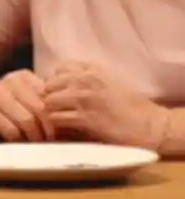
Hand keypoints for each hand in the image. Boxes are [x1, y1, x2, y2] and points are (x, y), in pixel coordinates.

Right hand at [0, 69, 54, 141]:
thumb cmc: (3, 115)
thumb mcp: (25, 104)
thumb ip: (44, 105)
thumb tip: (74, 118)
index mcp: (23, 76)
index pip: (50, 96)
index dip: (57, 116)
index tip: (60, 131)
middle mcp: (10, 81)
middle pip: (40, 109)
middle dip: (48, 129)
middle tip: (50, 142)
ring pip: (27, 120)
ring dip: (34, 137)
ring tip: (36, 143)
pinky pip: (12, 130)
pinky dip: (18, 140)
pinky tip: (18, 142)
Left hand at [43, 62, 169, 148]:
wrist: (149, 125)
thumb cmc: (129, 105)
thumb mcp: (107, 81)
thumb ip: (85, 77)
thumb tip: (59, 81)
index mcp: (92, 70)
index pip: (58, 70)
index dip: (56, 83)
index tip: (60, 94)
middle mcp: (85, 80)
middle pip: (49, 85)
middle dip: (49, 98)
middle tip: (55, 109)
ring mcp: (84, 99)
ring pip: (49, 102)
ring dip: (51, 112)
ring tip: (58, 119)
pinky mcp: (84, 118)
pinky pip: (57, 119)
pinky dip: (56, 125)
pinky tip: (64, 128)